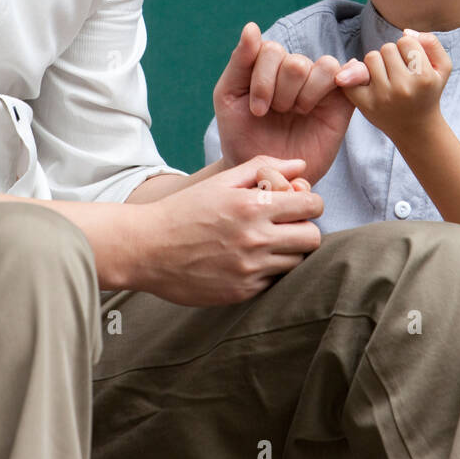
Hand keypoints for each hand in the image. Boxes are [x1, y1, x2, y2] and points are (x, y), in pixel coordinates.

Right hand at [130, 154, 322, 305]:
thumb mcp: (221, 181)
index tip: (297, 204)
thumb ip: (264, 168)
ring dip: (288, 251)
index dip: (310, 203)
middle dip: (305, 229)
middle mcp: (255, 239)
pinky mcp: (241, 292)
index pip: (312, 206)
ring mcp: (249, 269)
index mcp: (252, 206)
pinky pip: (274, 282)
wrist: (146, 249)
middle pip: (312, 238)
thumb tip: (301, 166)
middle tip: (286, 226)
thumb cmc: (184, 210)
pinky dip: (268, 271)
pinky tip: (247, 260)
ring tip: (265, 243)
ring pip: (297, 262)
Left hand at [212, 22, 354, 186]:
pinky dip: (353, 73)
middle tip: (277, 115)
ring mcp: (320, 86)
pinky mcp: (342, 103)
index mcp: (269, 65)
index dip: (263, 80)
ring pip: (325, 67)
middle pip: (297, 63)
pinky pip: (355, 74)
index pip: (271, 50)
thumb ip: (240, 61)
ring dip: (306, 95)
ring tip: (298, 114)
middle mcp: (296, 71)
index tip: (255, 111)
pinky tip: (341, 85)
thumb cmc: (243, 135)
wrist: (263, 174)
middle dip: (282, 94)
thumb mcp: (229, 97)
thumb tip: (251, 27)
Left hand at [332, 29, 451, 141]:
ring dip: (377, 63)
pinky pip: (352, 75)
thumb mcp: (442, 68)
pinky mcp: (365, 104)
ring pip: (370, 58)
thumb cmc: (428, 91)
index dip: (408, 48)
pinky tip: (367, 80)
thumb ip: (432, 43)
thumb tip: (406, 32)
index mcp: (423, 78)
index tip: (412, 62)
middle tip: (399, 71)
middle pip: (386, 48)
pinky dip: (356, 73)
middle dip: (392, 56)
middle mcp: (403, 88)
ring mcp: (382, 97)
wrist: (416, 128)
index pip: (406, 41)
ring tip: (387, 76)